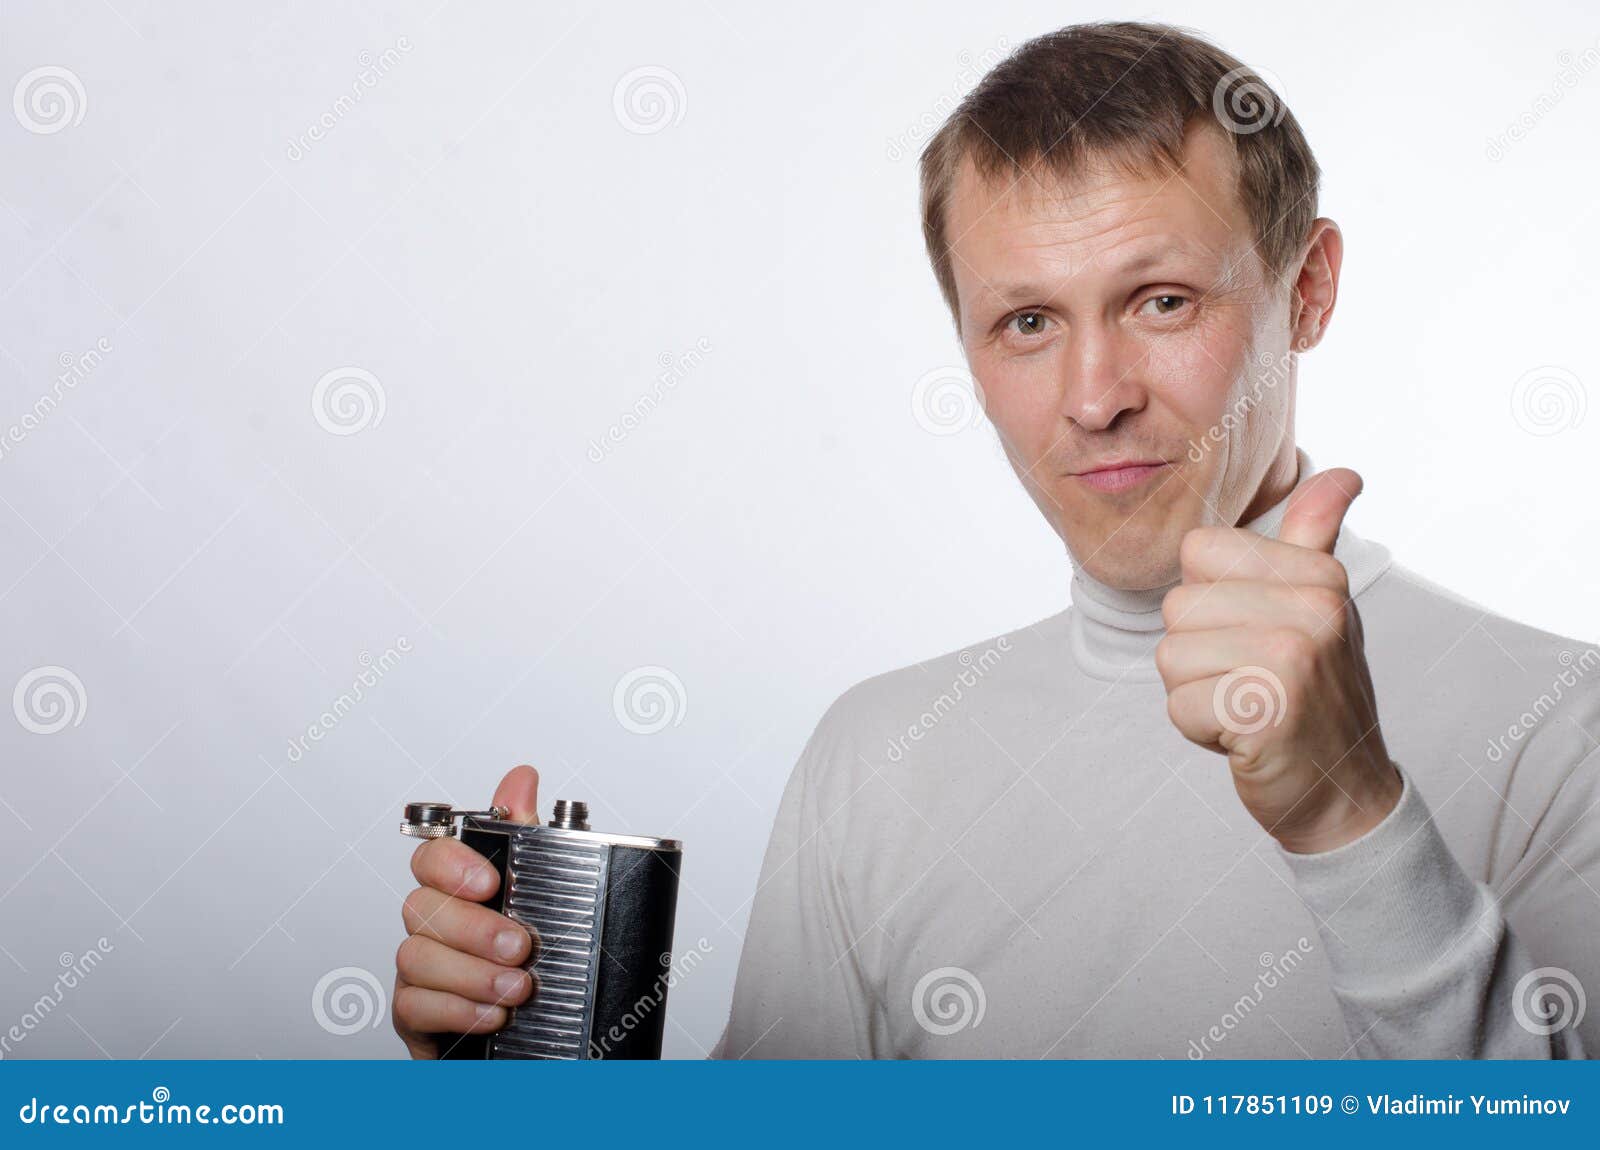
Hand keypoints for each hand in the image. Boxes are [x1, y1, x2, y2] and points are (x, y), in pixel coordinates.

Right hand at [393, 765, 540, 1058]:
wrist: (540, 1038)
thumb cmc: (535, 960)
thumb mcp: (545, 891)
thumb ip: (529, 836)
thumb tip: (521, 778)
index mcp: (462, 889)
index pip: (432, 857)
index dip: (452, 864)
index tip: (490, 881)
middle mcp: (435, 924)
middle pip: (421, 907)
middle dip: (474, 928)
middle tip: (520, 947)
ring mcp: (422, 969)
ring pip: (415, 956)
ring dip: (471, 974)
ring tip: (516, 988)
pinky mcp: (416, 1015)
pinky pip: (413, 1005)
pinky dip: (456, 1010)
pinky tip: (492, 1015)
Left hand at [1156, 468, 1401, 853]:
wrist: (1343, 794)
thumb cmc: (1316, 696)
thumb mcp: (1322, 606)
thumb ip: (1314, 537)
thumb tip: (1341, 474)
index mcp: (1319, 574)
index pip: (1197, 552)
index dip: (1208, 601)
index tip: (1253, 633)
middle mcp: (1313, 608)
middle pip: (1177, 607)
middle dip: (1197, 653)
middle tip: (1251, 680)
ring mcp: (1293, 658)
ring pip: (1170, 656)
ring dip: (1195, 692)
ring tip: (1247, 706)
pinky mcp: (1267, 710)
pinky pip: (1177, 705)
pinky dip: (1199, 729)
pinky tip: (1244, 737)